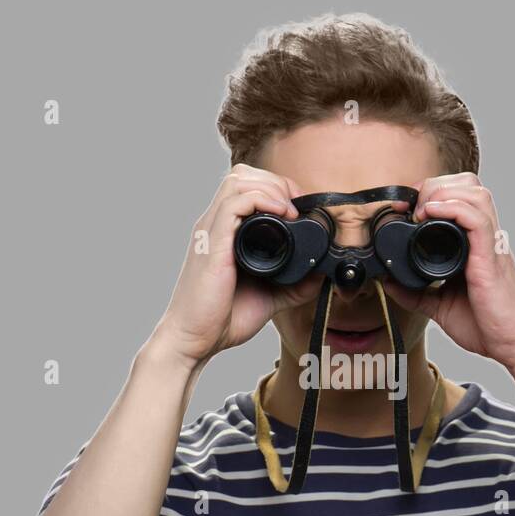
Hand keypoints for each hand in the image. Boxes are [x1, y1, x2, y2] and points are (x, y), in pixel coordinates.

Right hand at [150, 164, 324, 367]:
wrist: (194, 340)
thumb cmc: (222, 319)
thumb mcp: (269, 298)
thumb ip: (293, 285)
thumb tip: (320, 275)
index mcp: (225, 233)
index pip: (247, 187)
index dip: (277, 188)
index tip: (300, 208)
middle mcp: (215, 226)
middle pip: (242, 175)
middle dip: (276, 181)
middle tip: (297, 206)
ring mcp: (211, 232)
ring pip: (237, 181)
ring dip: (270, 188)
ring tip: (289, 210)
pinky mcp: (212, 244)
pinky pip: (234, 204)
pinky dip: (261, 200)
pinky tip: (280, 214)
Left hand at [379, 173, 514, 374]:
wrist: (514, 345)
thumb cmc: (488, 324)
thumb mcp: (441, 307)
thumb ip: (416, 294)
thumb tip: (389, 283)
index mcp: (474, 244)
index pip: (459, 197)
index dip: (431, 192)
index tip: (407, 208)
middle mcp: (485, 239)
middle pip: (468, 185)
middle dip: (436, 185)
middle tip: (414, 207)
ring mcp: (490, 245)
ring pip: (475, 193)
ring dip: (443, 192)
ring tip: (422, 210)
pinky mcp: (491, 257)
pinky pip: (476, 219)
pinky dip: (453, 209)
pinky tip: (431, 214)